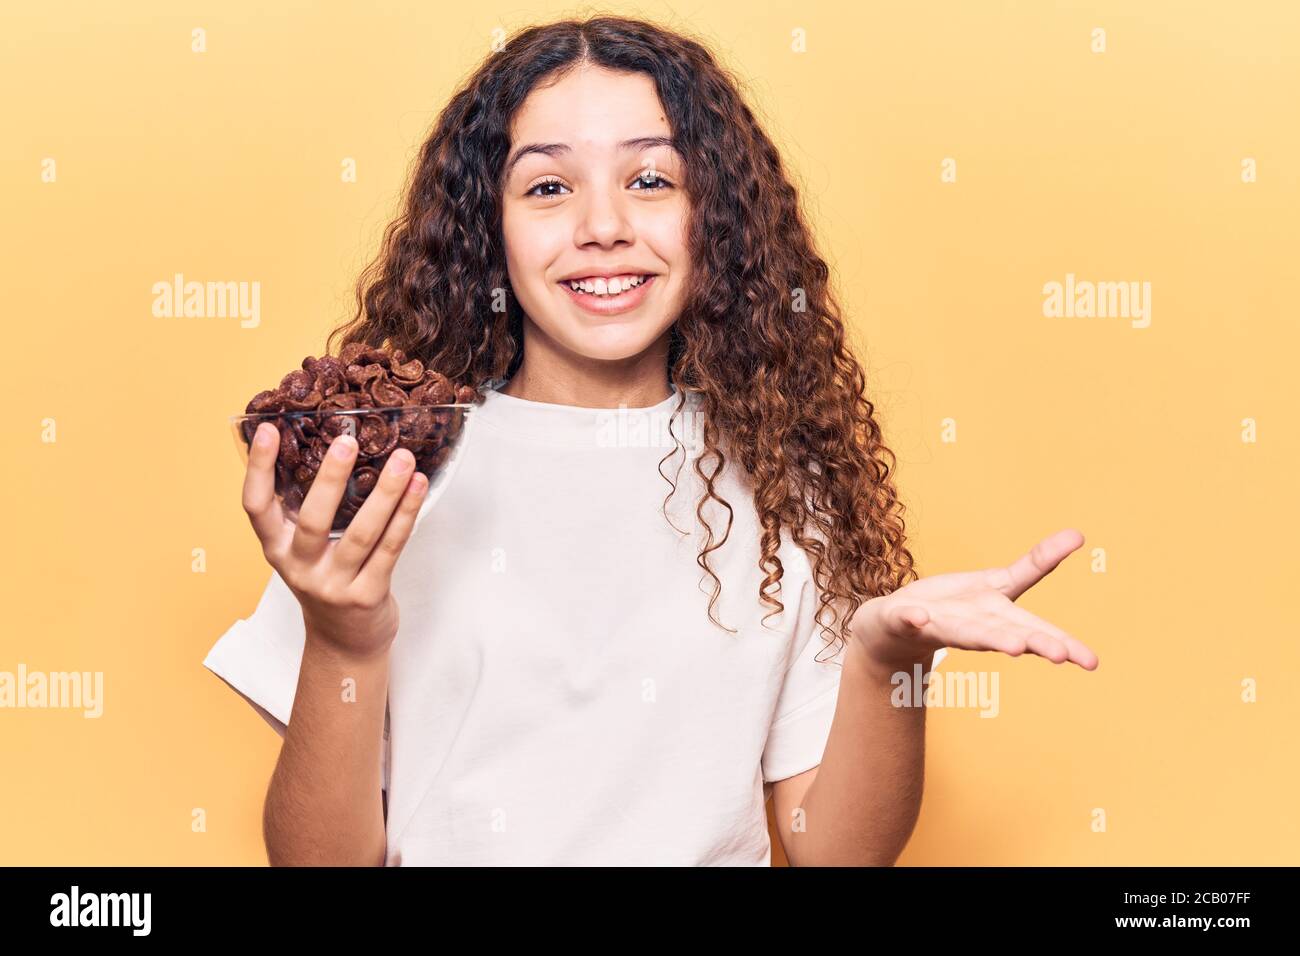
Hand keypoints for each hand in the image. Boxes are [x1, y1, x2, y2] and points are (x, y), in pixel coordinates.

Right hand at [241, 421, 428, 660]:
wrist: (343, 644)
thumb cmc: (327, 582)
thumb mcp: (304, 551)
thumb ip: (307, 511)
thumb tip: (329, 445)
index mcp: (278, 549)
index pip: (257, 507)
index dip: (259, 469)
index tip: (269, 429)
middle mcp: (300, 568)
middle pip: (313, 519)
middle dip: (331, 478)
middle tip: (348, 440)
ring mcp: (333, 585)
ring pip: (362, 533)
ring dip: (386, 493)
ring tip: (403, 459)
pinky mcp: (367, 596)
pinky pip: (390, 549)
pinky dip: (406, 515)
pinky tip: (418, 488)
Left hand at [851, 528, 1098, 673]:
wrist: (896, 627)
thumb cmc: (954, 606)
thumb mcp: (999, 582)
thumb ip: (1037, 564)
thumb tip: (1079, 534)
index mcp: (998, 617)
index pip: (1035, 630)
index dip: (1062, 643)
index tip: (1091, 662)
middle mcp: (973, 626)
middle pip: (1006, 633)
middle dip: (1033, 643)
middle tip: (1062, 656)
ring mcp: (938, 625)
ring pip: (963, 633)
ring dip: (986, 638)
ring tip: (1013, 646)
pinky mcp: (903, 620)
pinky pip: (906, 620)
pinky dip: (911, 619)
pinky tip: (916, 617)